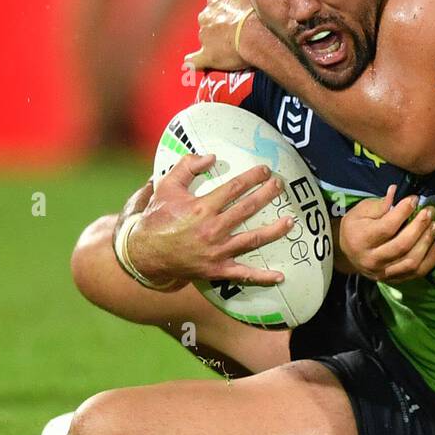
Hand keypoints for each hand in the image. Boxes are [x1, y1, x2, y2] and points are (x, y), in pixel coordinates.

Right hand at [125, 153, 293, 291]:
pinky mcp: (217, 270)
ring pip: (252, 240)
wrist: (144, 254)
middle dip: (267, 195)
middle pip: (247, 209)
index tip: (265, 170)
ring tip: (291, 221)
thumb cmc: (157, 218)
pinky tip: (281, 276)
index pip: (234, 188)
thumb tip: (212, 156)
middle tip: (280, 185)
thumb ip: (187, 166)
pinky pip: (243, 275)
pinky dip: (262, 277)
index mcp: (201, 208)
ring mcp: (216, 252)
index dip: (252, 177)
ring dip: (274, 230)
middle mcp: (212, 229)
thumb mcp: (166, 186)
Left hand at [184, 0, 259, 70]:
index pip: (217, 5)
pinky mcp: (206, 55)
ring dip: (215, 45)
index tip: (239, 19)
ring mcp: (204, 35)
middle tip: (238, 35)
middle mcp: (206, 15)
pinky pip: (194, 61)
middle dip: (220, 28)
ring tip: (234, 51)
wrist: (258, 33)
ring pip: (206, 40)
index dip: (228, 13)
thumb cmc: (260, 12)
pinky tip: (199, 65)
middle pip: (209, 22)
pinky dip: (196, 63)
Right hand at [339, 185, 434, 282]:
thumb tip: (395, 191)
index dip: (404, 212)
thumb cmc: (356, 228)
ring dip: (427, 242)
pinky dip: (431, 259)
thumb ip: (379, 204)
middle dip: (420, 226)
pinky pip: (417, 273)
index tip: (415, 199)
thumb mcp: (361, 211)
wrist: (349, 254)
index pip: (387, 227)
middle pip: (402, 245)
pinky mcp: (395, 280)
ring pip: (411, 262)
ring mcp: (384, 272)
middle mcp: (372, 259)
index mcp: (362, 240)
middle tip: (430, 211)